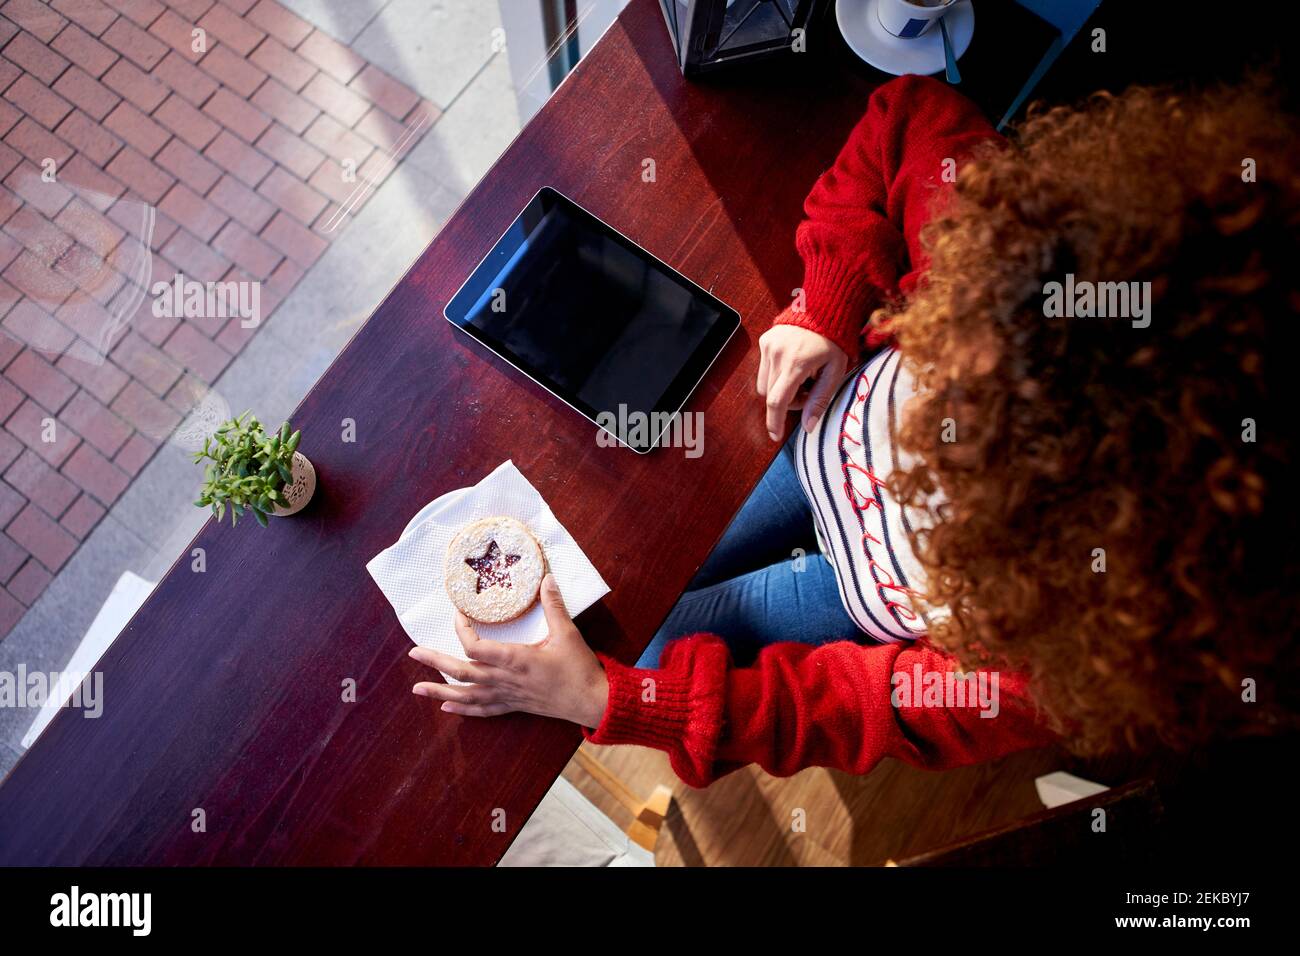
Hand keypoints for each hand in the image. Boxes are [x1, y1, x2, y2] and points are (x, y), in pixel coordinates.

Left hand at [410, 574, 608, 727]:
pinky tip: (446, 708)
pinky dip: (463, 709)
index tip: (458, 614)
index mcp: (515, 660)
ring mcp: (507, 695)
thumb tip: (545, 578)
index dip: (462, 630)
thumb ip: (554, 606)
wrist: (591, 701)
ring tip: (417, 689)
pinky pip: (482, 710)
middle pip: (461, 672)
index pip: (475, 647)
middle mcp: (505, 680)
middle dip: (434, 662)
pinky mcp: (513, 705)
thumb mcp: (567, 633)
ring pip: (466, 695)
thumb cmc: (579, 669)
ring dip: (440, 691)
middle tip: (413, 653)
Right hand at [757, 325, 848, 440]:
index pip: (777, 401)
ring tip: (802, 378)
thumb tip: (808, 427)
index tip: (775, 436)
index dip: (774, 422)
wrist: (825, 307)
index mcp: (795, 363)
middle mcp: (777, 354)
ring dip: (780, 389)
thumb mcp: (835, 372)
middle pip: (771, 395)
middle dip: (788, 402)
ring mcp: (768, 346)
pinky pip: (764, 368)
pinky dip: (776, 374)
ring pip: (764, 384)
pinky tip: (794, 364)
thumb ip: (820, 400)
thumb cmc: (835, 340)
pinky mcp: (765, 341)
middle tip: (809, 391)